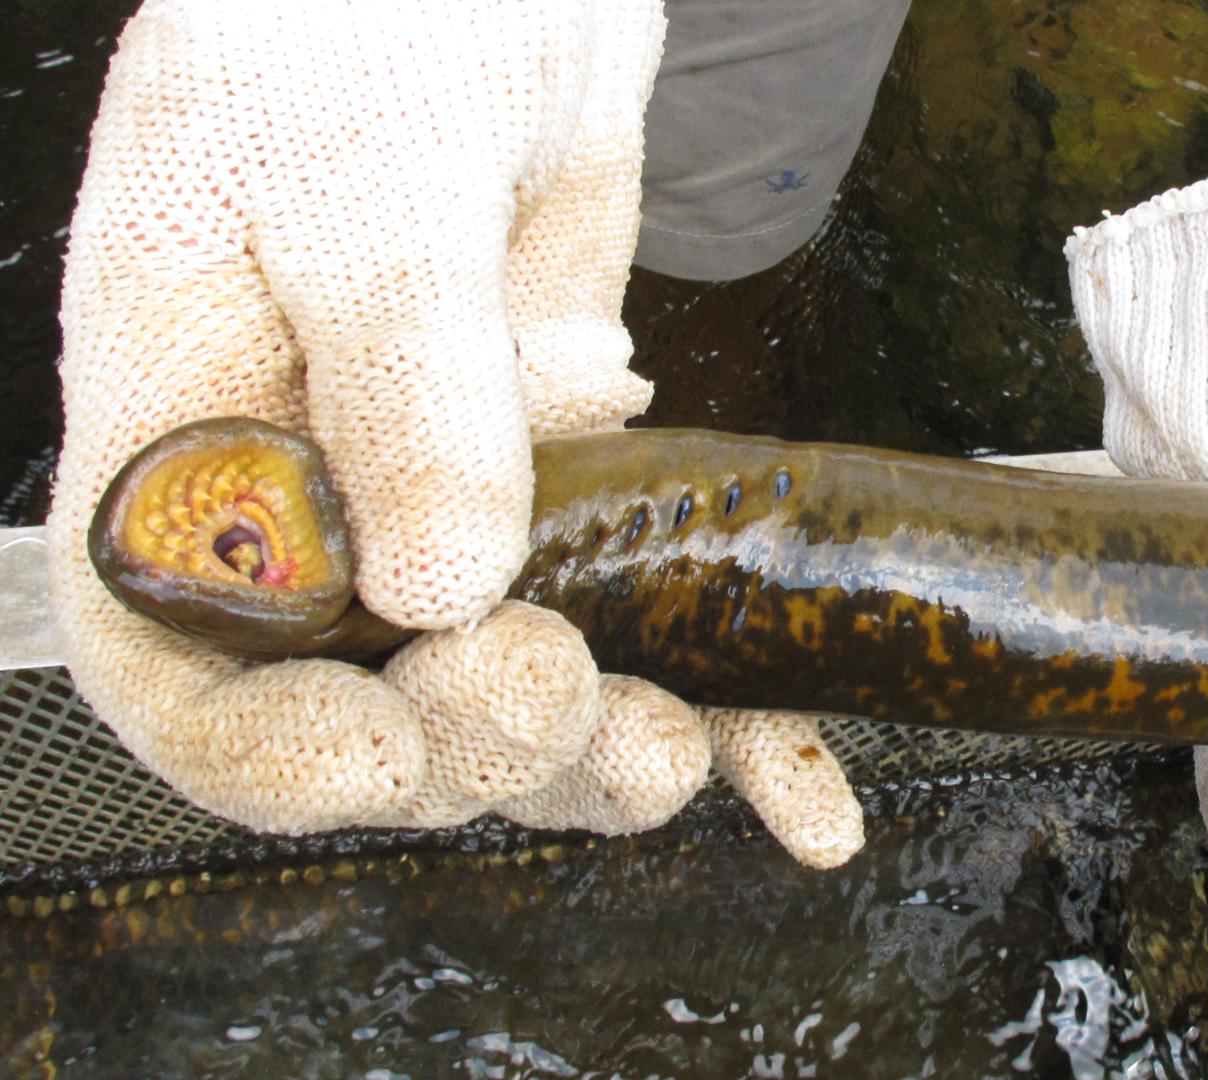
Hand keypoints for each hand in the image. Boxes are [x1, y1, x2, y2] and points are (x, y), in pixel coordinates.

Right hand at [48, 0, 862, 865]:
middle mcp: (320, 509)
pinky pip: (650, 632)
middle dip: (476, 739)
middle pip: (374, 707)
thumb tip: (443, 577)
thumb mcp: (365, 176)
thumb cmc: (361, 23)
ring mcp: (463, 514)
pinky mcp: (595, 502)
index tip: (380, 753)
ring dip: (602, 755)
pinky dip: (735, 716)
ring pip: (520, 696)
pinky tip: (800, 787)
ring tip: (680, 749)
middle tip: (559, 699)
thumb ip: (404, 371)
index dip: (266, 750)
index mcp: (190, 444)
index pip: (181, 666)